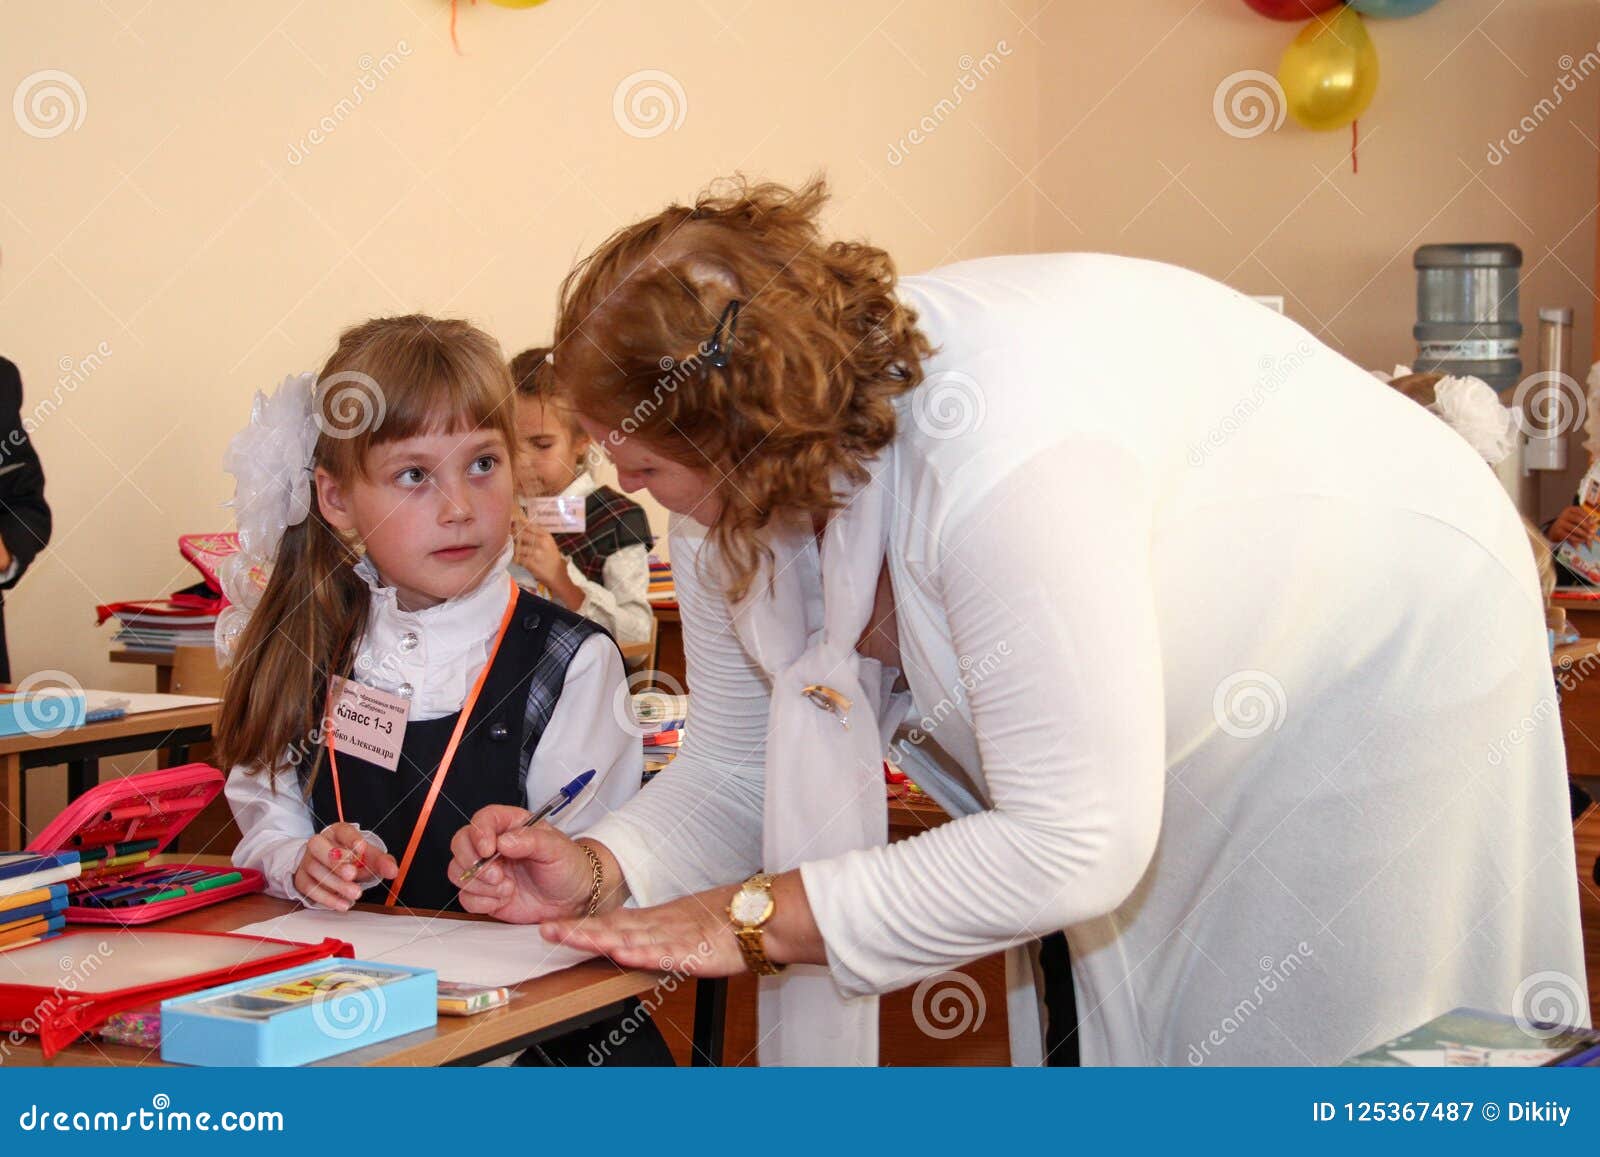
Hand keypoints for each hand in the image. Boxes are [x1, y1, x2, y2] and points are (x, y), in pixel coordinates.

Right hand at [293, 824, 397, 909]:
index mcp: (337, 832)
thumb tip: (392, 871)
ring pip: (315, 869)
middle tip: (352, 874)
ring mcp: (307, 860)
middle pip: (318, 846)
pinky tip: (343, 904)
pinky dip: (327, 898)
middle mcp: (319, 843)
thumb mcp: (368, 857)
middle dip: (335, 861)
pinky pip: (309, 888)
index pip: (342, 830)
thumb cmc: (351, 858)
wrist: (330, 867)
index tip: (361, 848)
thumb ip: (381, 862)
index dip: (351, 839)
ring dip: (336, 884)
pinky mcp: (302, 879)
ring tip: (355, 894)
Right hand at [446, 804, 604, 923]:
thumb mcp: (557, 849)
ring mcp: (487, 870)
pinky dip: (482, 901)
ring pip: (458, 871)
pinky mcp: (485, 893)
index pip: (483, 820)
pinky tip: (504, 899)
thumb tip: (504, 841)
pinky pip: (466, 897)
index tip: (488, 849)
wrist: (573, 899)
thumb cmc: (568, 866)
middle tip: (496, 875)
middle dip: (471, 861)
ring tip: (507, 888)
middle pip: (460, 843)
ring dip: (479, 884)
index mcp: (511, 826)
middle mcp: (494, 846)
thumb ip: (532, 841)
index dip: (479, 833)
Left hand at [513, 522, 565, 586]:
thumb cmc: (551, 556)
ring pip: (517, 546)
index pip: (527, 525)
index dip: (517, 523)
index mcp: (545, 535)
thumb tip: (520, 523)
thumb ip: (536, 533)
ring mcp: (536, 552)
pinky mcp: (530, 562)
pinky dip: (516, 559)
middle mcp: (541, 541)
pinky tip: (519, 560)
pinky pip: (517, 558)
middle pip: (520, 534)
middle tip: (510, 537)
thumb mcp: (548, 542)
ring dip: (514, 549)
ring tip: (516, 552)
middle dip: (513, 536)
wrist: (557, 573)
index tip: (511, 523)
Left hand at [541, 885, 746, 975]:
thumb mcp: (683, 923)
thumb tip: (631, 939)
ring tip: (570, 938)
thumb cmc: (726, 920)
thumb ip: (657, 934)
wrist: (759, 915)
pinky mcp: (692, 950)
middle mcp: (659, 926)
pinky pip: (664, 954)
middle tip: (547, 930)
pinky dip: (642, 953)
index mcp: (656, 920)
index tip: (553, 928)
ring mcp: (674, 937)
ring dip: (600, 938)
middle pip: (613, 928)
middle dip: (578, 931)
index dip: (582, 926)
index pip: (612, 923)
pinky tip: (622, 953)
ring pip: (631, 938)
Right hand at [1549, 505, 1597, 547]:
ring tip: (1589, 537)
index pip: (1579, 511)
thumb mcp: (1576, 520)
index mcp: (1569, 510)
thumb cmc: (1569, 524)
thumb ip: (1585, 521)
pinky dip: (1577, 539)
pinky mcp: (1558, 532)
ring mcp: (1560, 523)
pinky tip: (1582, 540)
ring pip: (1573, 528)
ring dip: (1583, 534)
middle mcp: (1564, 515)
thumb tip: (1595, 524)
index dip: (1587, 516)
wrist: (1555, 531)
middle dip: (1586, 526)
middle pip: (1577, 519)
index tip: (1593, 522)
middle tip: (1592, 531)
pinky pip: (1569, 535)